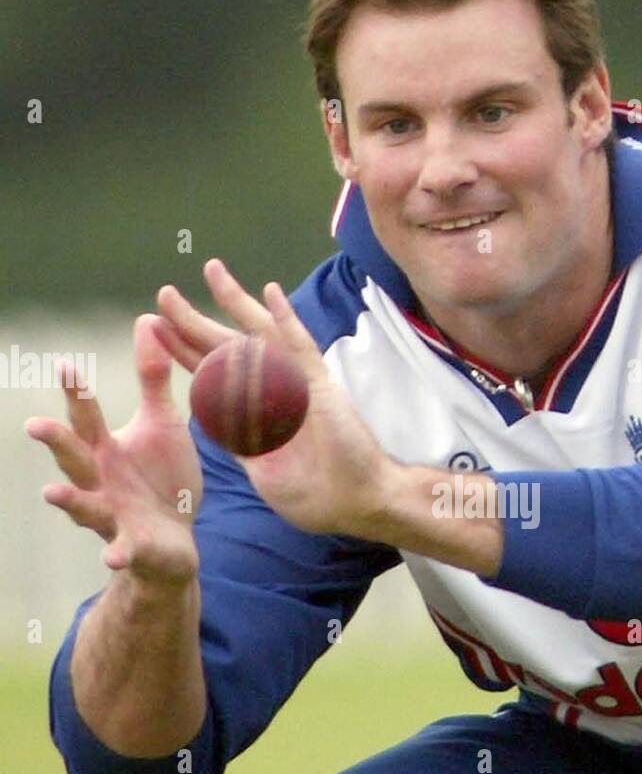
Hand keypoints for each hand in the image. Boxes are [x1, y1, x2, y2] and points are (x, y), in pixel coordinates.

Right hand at [25, 315, 201, 583]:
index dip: (75, 392)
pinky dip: (117, 554)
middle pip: (73, 458)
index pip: (86, 416)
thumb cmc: (161, 478)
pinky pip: (122, 551)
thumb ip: (151, 377)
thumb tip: (146, 319)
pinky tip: (112, 558)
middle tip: (35, 425)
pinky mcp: (133, 546)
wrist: (175, 541)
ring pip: (85, 507)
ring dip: (68, 500)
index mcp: (105, 449)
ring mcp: (112, 515)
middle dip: (56, 442)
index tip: (65, 365)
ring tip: (51, 493)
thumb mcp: (160, 423)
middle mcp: (100, 481)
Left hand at [151, 258, 399, 537]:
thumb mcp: (260, 471)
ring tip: (211, 272)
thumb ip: (237, 441)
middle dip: (193, 321)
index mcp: (252, 414)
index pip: (210, 374)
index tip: (154, 330)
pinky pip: (301, 347)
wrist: (357, 502)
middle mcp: (271, 391)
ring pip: (259, 335)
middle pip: (226, 346)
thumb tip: (208, 417)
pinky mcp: (320, 386)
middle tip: (165, 295)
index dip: (182, 351)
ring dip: (235, 303)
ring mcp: (296, 384)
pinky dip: (286, 320)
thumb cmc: (313, 496)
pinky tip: (271, 293)